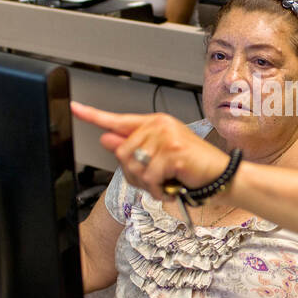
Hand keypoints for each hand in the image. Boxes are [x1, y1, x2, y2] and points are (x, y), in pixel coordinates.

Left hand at [70, 101, 229, 198]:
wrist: (221, 177)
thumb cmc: (193, 169)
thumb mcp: (159, 160)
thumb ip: (132, 149)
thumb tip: (106, 139)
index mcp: (154, 123)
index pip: (118, 120)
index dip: (93, 115)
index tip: (75, 108)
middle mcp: (159, 124)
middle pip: (122, 153)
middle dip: (135, 175)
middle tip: (156, 180)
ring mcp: (166, 136)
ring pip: (134, 166)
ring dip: (148, 184)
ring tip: (167, 183)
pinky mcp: (172, 151)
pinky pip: (149, 176)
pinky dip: (159, 189)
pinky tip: (172, 187)